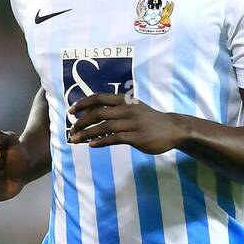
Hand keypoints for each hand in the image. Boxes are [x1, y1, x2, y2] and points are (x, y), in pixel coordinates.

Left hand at [69, 93, 183, 154]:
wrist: (172, 129)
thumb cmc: (149, 119)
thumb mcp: (133, 108)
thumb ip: (116, 109)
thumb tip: (94, 113)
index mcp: (124, 101)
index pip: (99, 98)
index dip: (83, 103)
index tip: (71, 111)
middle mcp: (127, 110)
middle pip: (98, 113)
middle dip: (82, 121)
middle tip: (71, 129)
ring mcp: (132, 124)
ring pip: (104, 127)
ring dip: (87, 133)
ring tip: (75, 139)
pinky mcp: (137, 138)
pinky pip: (115, 139)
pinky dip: (102, 141)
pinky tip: (92, 145)